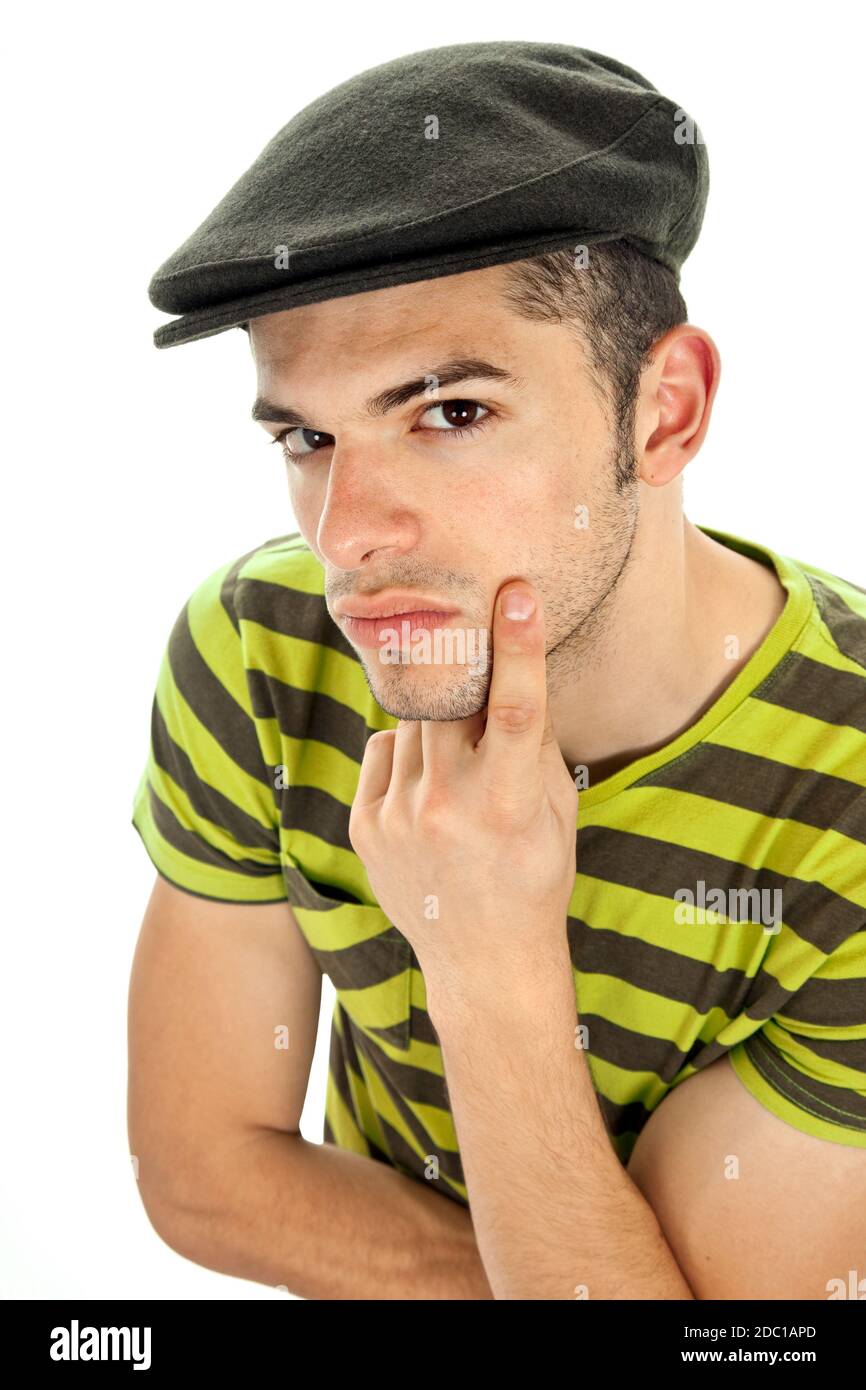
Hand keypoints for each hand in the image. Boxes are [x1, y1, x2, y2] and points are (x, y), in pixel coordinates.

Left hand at [347, 580, 577, 1014]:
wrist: (482, 959)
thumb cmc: (534, 875)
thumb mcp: (556, 810)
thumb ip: (533, 741)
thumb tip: (510, 669)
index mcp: (508, 805)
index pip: (515, 709)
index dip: (518, 646)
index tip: (517, 593)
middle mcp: (448, 808)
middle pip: (450, 702)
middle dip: (466, 682)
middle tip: (478, 685)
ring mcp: (398, 818)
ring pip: (413, 722)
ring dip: (438, 725)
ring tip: (460, 771)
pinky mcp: (364, 825)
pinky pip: (382, 750)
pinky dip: (405, 755)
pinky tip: (429, 792)